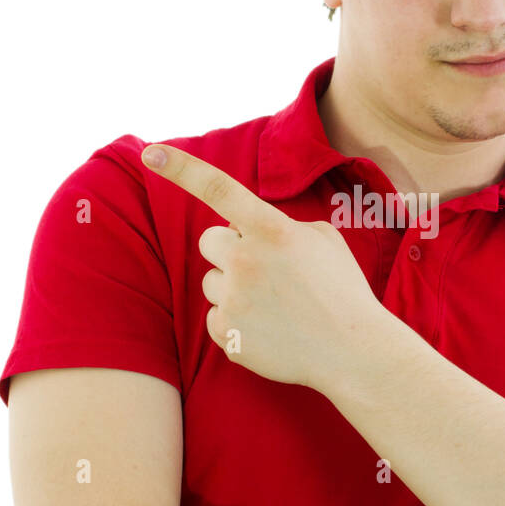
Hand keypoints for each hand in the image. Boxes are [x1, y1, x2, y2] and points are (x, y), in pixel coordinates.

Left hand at [141, 143, 386, 390]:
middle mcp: (246, 261)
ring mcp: (234, 300)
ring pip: (212, 282)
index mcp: (271, 230)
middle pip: (209, 242)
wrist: (354, 350)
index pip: (218, 188)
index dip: (181, 168)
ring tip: (276, 305)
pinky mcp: (228, 335)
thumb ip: (281, 225)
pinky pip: (215, 318)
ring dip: (234, 288)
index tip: (150, 154)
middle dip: (230, 250)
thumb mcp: (322, 239)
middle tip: (265, 269)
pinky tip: (270, 329)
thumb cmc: (343, 290)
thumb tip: (250, 229)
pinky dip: (237, 322)